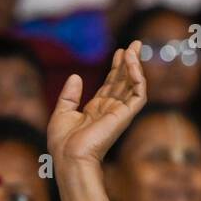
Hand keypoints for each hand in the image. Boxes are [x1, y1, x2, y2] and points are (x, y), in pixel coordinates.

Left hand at [47, 42, 146, 171]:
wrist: (70, 157)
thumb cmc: (63, 143)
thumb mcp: (61, 113)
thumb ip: (69, 95)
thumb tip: (76, 76)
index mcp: (95, 111)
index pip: (110, 86)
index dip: (116, 69)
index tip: (119, 52)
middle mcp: (109, 111)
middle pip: (123, 82)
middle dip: (129, 63)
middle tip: (136, 44)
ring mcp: (119, 113)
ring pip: (133, 85)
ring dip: (135, 66)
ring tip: (134, 47)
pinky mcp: (125, 116)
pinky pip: (138, 94)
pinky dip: (138, 77)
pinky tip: (132, 62)